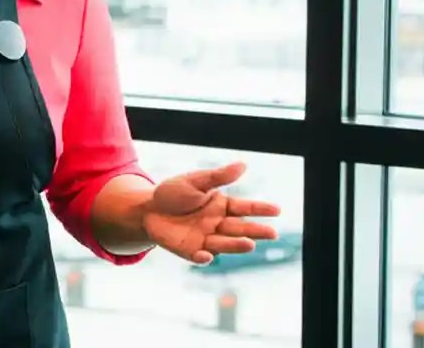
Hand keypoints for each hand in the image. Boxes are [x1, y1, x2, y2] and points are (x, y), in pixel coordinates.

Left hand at [142, 161, 280, 264]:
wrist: (146, 209)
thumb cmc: (172, 193)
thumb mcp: (195, 181)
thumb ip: (217, 177)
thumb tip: (243, 165)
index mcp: (221, 206)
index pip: (244, 207)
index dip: (260, 209)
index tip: (277, 210)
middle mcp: (217, 224)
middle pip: (239, 228)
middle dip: (256, 231)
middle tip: (272, 233)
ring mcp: (205, 239)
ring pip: (224, 243)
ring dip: (236, 245)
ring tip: (250, 245)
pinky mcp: (189, 251)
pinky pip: (198, 256)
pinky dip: (203, 257)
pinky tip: (207, 255)